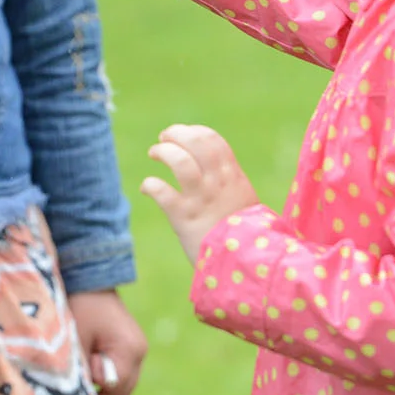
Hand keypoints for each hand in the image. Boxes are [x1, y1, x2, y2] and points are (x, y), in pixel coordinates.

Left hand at [66, 287, 147, 394]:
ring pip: (124, 381)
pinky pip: (123, 369)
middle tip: (80, 375)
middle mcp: (140, 351)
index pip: (116, 387)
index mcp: (130, 349)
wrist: (90, 279)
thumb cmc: (81, 307)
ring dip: (104, 381)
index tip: (81, 363)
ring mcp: (139, 348)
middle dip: (101, 389)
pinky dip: (107, 372)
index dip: (95, 383)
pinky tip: (90, 361)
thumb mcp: (77, 339)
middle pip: (123, 389)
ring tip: (84, 364)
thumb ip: (81, 370)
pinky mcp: (132, 345)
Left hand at [140, 124, 259, 264]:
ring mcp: (200, 198)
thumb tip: (214, 168)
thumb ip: (229, 183)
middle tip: (164, 138)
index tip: (183, 135)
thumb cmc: (245, 234)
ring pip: (178, 160)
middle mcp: (216, 182)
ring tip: (155, 153)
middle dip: (176, 133)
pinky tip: (148, 188)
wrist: (246, 263)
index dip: (193, 132)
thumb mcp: (244, 200)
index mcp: (232, 175)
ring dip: (163, 151)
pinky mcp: (183, 217)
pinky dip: (150, 184)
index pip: (212, 139)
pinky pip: (161, 191)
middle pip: (195, 142)